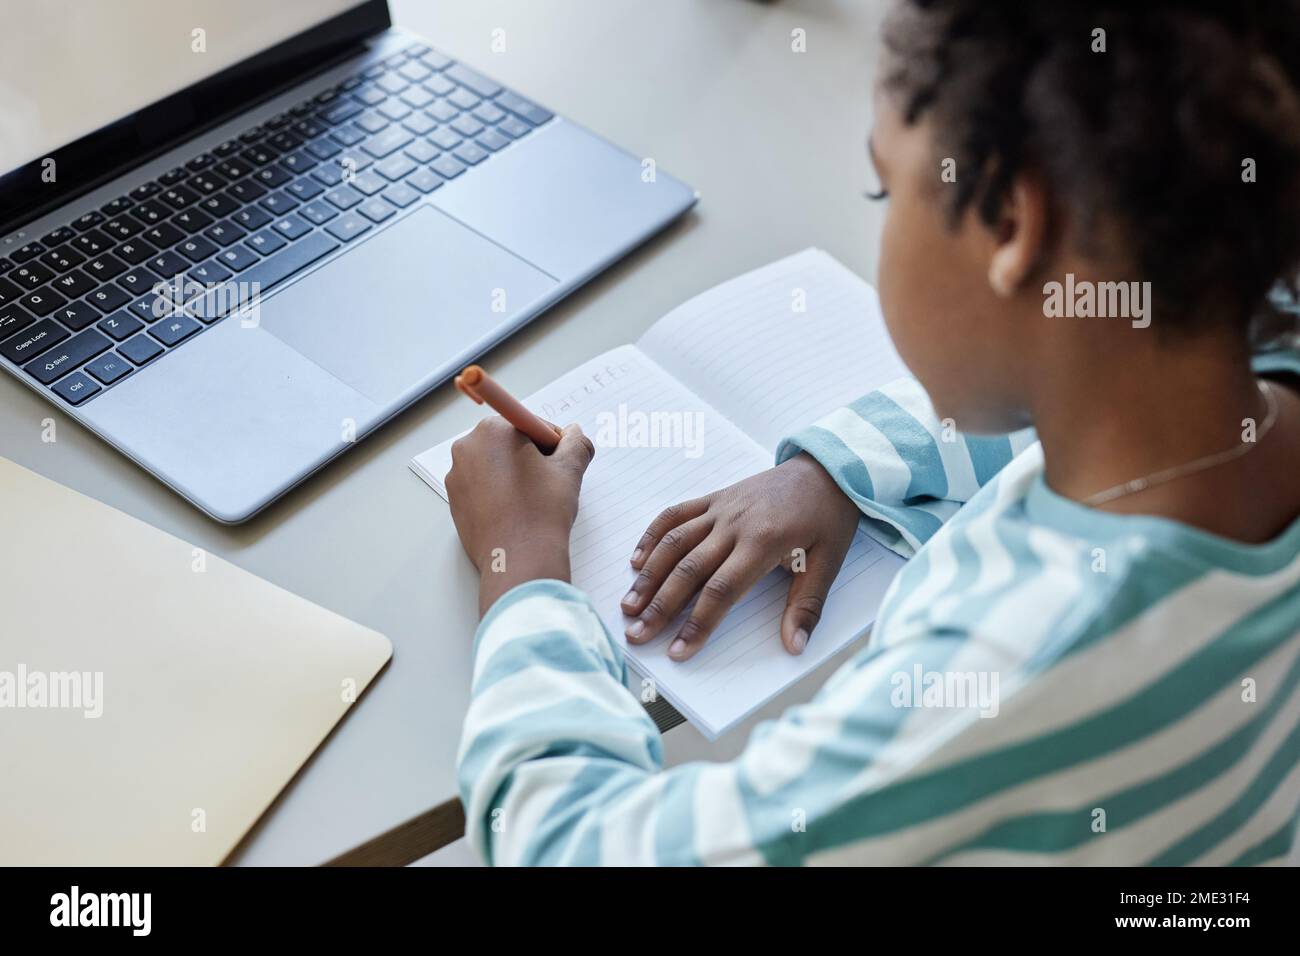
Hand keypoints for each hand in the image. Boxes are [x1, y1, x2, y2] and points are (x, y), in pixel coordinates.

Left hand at [446, 418, 594, 614]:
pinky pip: (482, 488)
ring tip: (533, 502)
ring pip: (496, 466)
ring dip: (515, 476)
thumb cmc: (541, 512)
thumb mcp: (570, 470)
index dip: (553, 444)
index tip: (561, 463)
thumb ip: (576, 443)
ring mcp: (456, 476)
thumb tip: (575, 435)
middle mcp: (467, 448)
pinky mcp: (454, 501)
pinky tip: (517, 513)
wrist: (518, 560)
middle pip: (510, 443)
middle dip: (531, 458)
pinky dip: (499, 494)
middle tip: (549, 484)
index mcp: (493, 430)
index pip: (531, 424)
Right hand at [621, 453, 859, 659]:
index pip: (722, 591)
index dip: (698, 623)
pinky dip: (652, 536)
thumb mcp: (829, 563)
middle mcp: (734, 524)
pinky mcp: (713, 498)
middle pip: (687, 570)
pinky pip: (675, 514)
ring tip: (628, 605)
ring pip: (673, 543)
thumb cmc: (827, 518)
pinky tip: (636, 560)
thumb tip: (793, 646)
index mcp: (763, 542)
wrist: (826, 469)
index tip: (678, 651)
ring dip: (648, 576)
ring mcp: (720, 509)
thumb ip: (806, 606)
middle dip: (659, 607)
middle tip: (635, 635)